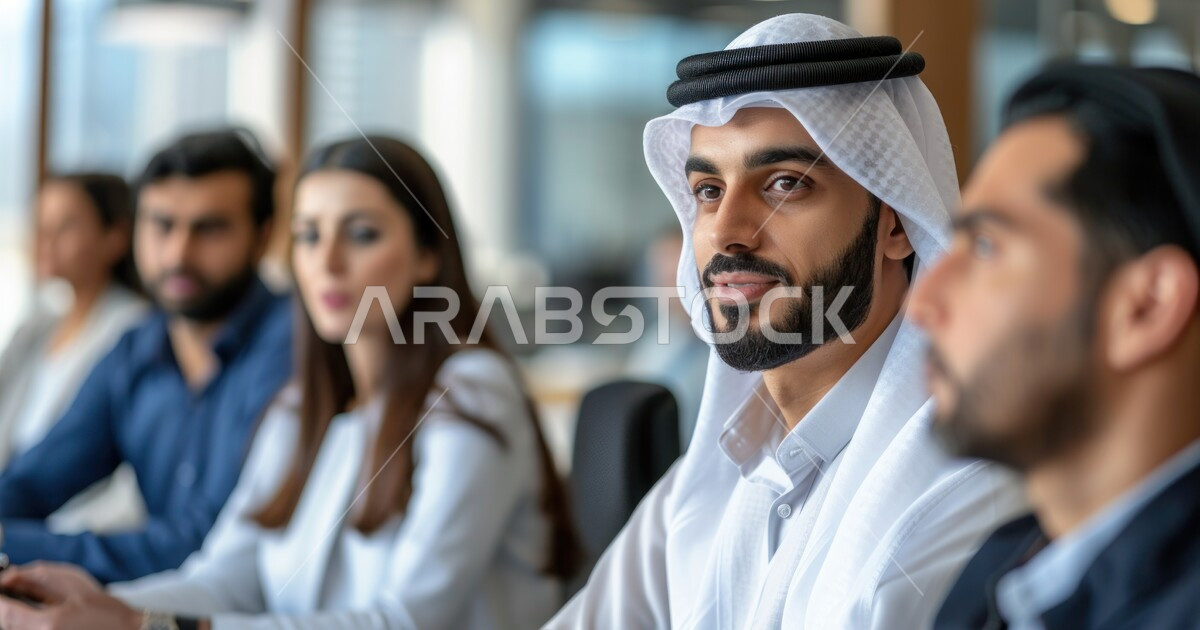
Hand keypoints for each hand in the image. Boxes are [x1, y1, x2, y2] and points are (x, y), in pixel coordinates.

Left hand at [0, 562, 140, 629]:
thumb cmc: (102, 607)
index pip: (4, 610)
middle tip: (11, 587)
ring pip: (12, 626)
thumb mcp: (72, 581)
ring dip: (13, 613)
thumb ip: (36, 575)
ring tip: (26, 599)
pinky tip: (34, 612)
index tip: (1, 585)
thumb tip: (9, 576)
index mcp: (46, 623)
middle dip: (5, 603)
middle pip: (5, 621)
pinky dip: (21, 620)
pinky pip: (23, 629)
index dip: (0, 596)